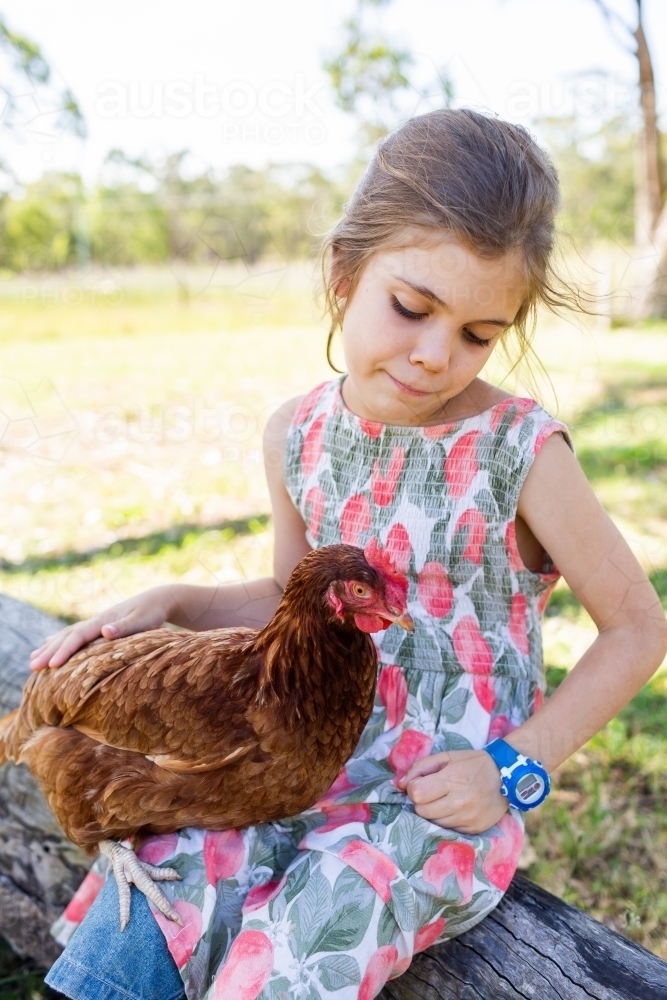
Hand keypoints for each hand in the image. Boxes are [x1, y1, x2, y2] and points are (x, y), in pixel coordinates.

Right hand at [29, 586, 176, 670]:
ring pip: (67, 635)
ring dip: (49, 646)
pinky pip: (74, 635)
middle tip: (32, 666)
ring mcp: (96, 623)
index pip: (77, 637)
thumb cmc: (152, 612)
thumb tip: (105, 630)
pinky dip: (60, 640)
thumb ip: (124, 627)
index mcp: (103, 621)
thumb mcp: (143, 620)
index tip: (50, 666)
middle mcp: (96, 621)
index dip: (63, 651)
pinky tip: (49, 642)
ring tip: (33, 658)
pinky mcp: (100, 626)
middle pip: (67, 637)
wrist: (158, 599)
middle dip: (49, 652)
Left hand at [396, 749, 508, 834]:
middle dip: (422, 801)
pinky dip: (447, 819)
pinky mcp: (474, 830)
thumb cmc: (474, 763)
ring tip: (445, 799)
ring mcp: (468, 818)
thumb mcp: (447, 757)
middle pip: (422, 811)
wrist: (508, 776)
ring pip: (434, 822)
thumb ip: (420, 768)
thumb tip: (399, 784)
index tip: (422, 782)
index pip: (417, 794)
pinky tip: (456, 808)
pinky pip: (449, 829)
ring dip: (434, 811)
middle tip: (432, 792)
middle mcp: (460, 802)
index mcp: (453, 780)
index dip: (414, 788)